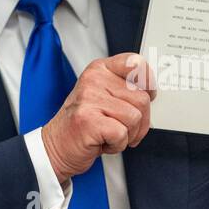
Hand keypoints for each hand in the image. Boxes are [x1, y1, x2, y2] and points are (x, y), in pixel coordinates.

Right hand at [41, 53, 156, 184]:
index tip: (148, 93)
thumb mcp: (103, 95)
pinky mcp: (88, 120)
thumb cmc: (84, 123)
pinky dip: (117, 145)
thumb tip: (151, 90)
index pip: (136, 63)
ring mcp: (89, 98)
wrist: (57, 146)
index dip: (149, 82)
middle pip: (142, 98)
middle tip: (121, 127)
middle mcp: (94, 80)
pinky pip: (122, 134)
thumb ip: (125, 88)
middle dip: (140, 121)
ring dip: (127, 135)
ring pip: (135, 118)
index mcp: (100, 70)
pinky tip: (102, 141)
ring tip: (108, 133)